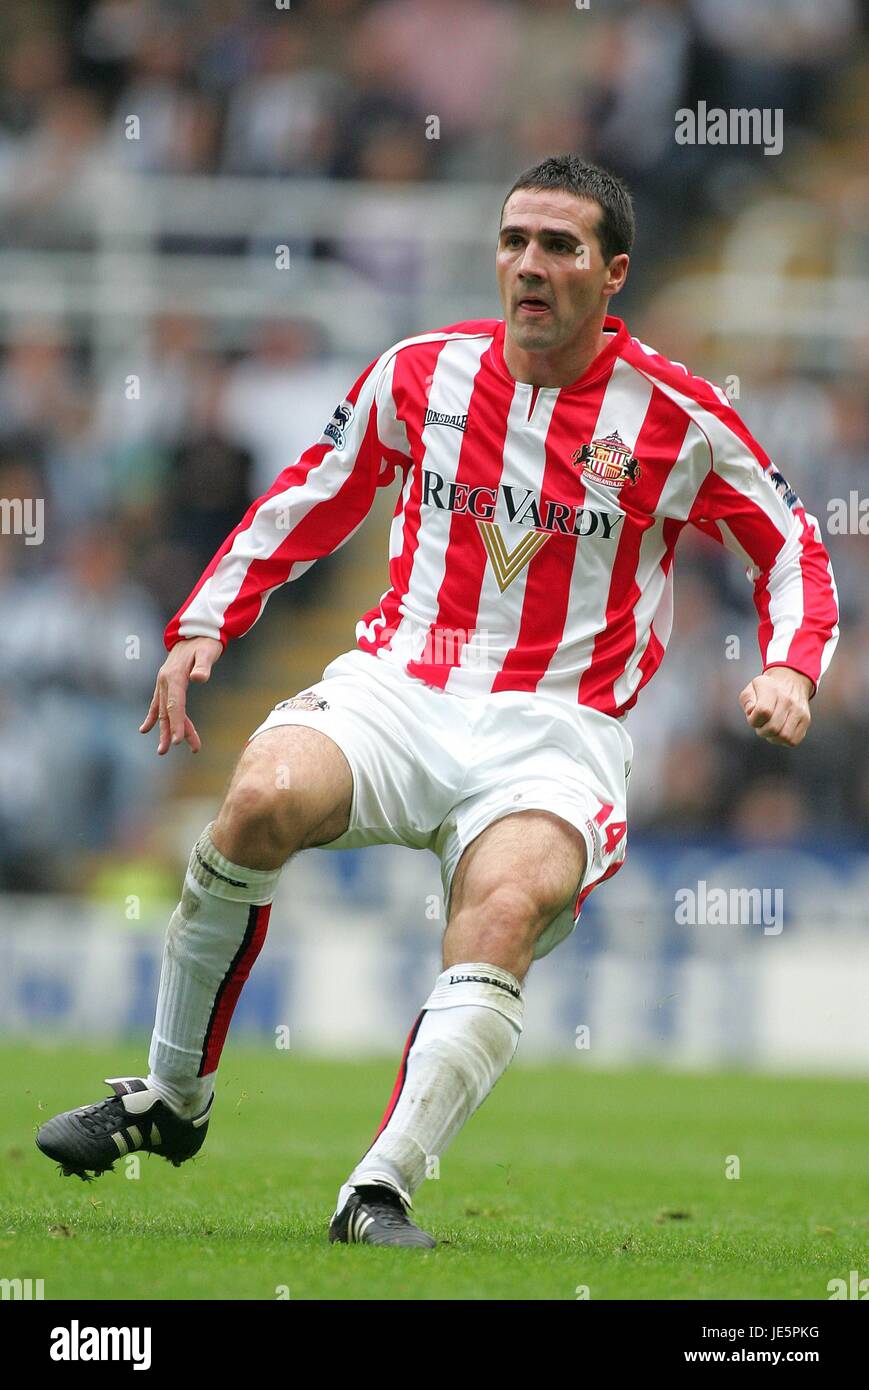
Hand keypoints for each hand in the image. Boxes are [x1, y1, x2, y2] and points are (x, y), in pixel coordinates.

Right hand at [140, 637, 222, 754]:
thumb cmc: (205, 642)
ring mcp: (163, 683)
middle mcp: (165, 681)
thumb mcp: (208, 652)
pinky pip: (158, 704)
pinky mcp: (166, 684)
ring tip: (164, 749)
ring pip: (164, 710)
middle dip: (170, 732)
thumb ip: (203, 666)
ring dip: (165, 729)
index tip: (179, 741)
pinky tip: (145, 730)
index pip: (175, 705)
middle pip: (168, 711)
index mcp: (175, 677)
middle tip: (168, 750)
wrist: (196, 630)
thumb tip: (198, 678)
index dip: (177, 723)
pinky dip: (153, 717)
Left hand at [738, 667, 812, 747]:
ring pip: (784, 737)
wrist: (791, 681)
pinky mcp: (806, 720)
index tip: (753, 717)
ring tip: (770, 729)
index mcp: (772, 690)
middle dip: (762, 731)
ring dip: (773, 737)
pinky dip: (783, 741)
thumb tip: (751, 712)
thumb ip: (747, 700)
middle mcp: (788, 700)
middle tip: (761, 724)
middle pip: (773, 728)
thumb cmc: (767, 689)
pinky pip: (793, 740)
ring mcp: (799, 711)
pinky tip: (779, 731)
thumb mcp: (752, 688)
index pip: (763, 712)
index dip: (753, 720)